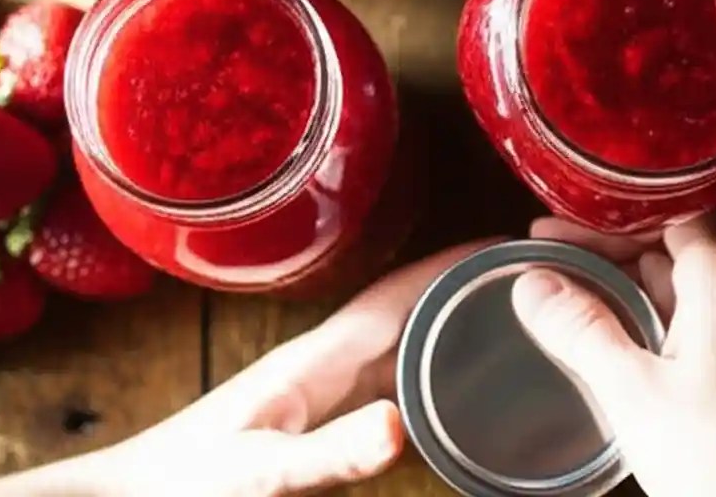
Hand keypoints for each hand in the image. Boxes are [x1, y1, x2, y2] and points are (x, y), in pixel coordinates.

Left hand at [0, 238, 502, 496]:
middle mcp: (324, 362)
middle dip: (466, 284)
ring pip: (402, 339)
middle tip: (533, 275)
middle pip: (410, 307)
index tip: (511, 243)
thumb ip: (327, 453)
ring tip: (513, 314)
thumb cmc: (182, 486)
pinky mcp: (317, 417)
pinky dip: (429, 366)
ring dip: (451, 319)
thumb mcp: (258, 476)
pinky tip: (454, 382)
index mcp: (313, 358)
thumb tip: (399, 425)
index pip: (398, 295)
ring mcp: (321, 389)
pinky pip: (390, 377)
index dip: (454, 265)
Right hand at [511, 216, 715, 496]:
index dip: (608, 213)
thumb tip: (532, 281)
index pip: (667, 211)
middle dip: (606, 249)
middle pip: (671, 246)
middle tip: (544, 255)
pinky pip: (692, 325)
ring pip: (678, 289)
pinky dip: (647, 321)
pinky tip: (612, 342)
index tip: (555, 224)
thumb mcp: (631, 390)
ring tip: (565, 294)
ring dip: (624, 287)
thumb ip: (579, 328)